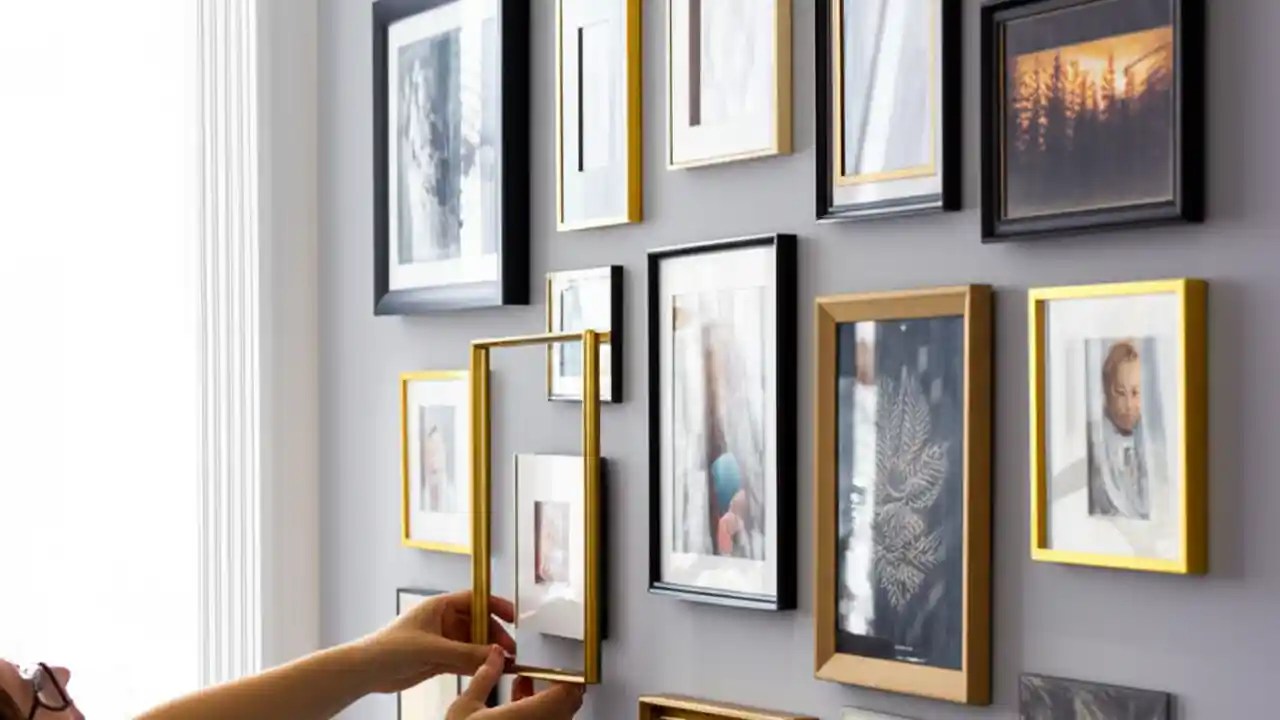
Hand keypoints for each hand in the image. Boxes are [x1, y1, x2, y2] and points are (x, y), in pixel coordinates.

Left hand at [358, 590, 516, 693]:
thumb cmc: (390, 648)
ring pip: (473, 644)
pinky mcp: (439, 660)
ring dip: (488, 653)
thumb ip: (464, 653)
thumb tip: (494, 655)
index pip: (475, 600)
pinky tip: (489, 672)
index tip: (514, 617)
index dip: (496, 606)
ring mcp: (442, 641)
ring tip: (506, 664)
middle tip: (510, 650)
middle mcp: (443, 622)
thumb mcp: (431, 649)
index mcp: (440, 607)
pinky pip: (464, 660)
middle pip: (478, 624)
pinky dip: (477, 666)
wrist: (367, 670)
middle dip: (495, 636)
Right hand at [447, 647, 584, 719]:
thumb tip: (495, 654)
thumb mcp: (466, 707)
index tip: (555, 665)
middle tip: (539, 675)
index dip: (567, 674)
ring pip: (558, 718)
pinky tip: (517, 708)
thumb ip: (485, 676)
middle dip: (555, 687)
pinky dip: (539, 716)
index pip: (569, 691)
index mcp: (530, 716)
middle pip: (567, 705)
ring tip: (523, 688)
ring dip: (547, 701)